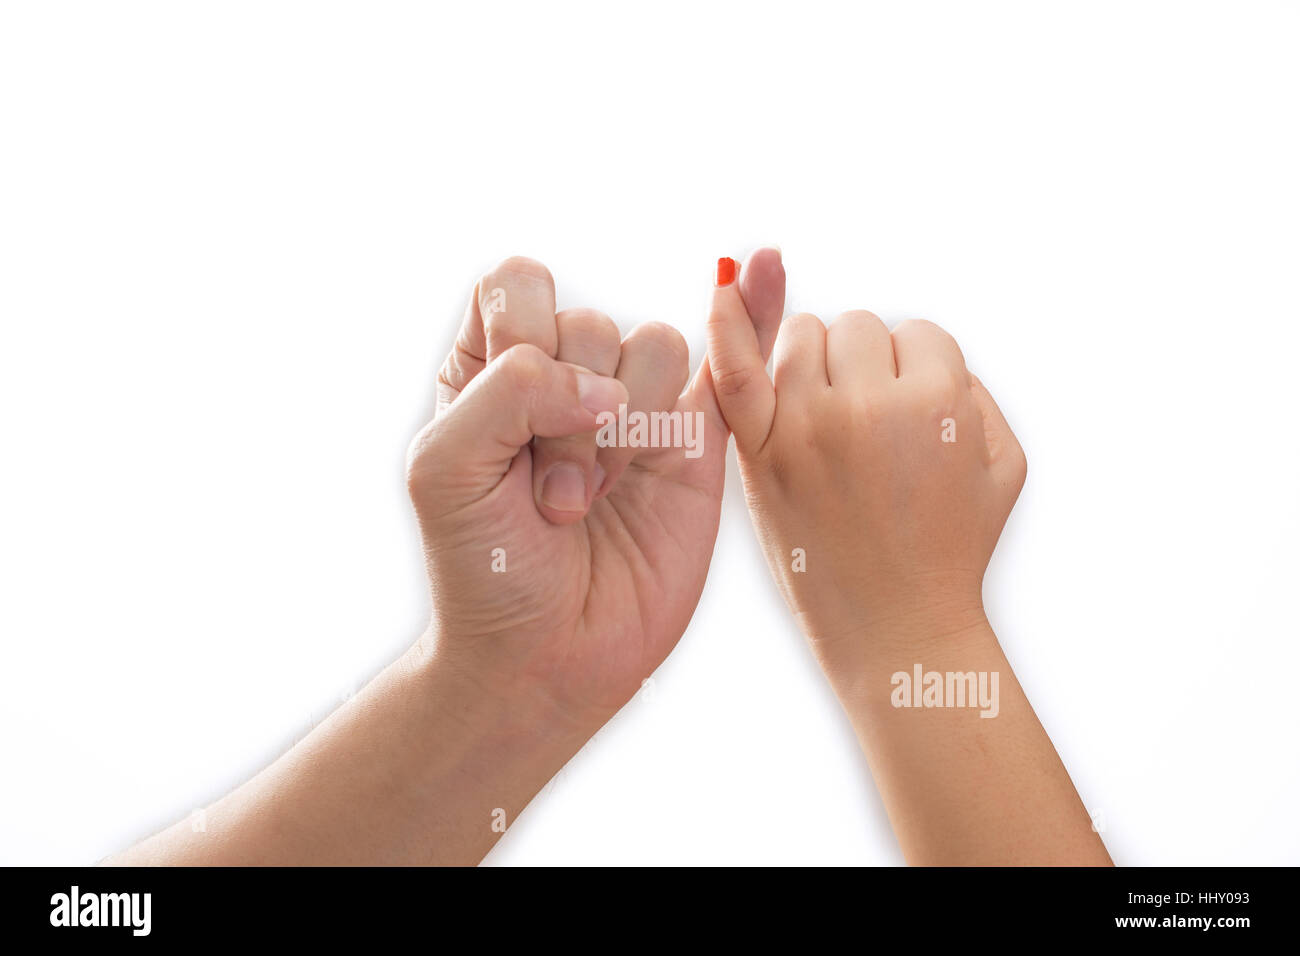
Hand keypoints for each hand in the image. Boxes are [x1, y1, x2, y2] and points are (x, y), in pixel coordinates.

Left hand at [407, 253, 784, 729]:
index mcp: (490, 369)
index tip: (513, 413)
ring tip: (600, 498)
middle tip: (556, 500)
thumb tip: (605, 385)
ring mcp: (633, 410)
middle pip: (592, 324)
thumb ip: (504, 390)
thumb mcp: (443, 469)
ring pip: (656, 347)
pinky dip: (754, 316)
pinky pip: (731, 365)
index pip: (518, 286)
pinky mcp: (695, 444)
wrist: (545, 656)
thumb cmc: (482, 568)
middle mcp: (564, 378)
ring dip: (626, 431)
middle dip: (570, 418)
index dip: (525, 332)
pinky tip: (768, 270)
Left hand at [706, 293, 1025, 679]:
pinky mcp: (762, 455)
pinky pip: (736, 371)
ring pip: (803, 336)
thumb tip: (926, 351)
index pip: (919, 335)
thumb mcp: (1005, 464)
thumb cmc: (955, 548)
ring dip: (817, 361)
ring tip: (830, 418)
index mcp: (938, 401)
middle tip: (871, 428)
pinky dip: (728, 324)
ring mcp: (808, 427)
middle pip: (858, 327)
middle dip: (869, 364)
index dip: (920, 374)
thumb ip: (976, 390)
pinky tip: (724, 282)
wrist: (896, 627)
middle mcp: (870, 405)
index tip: (916, 424)